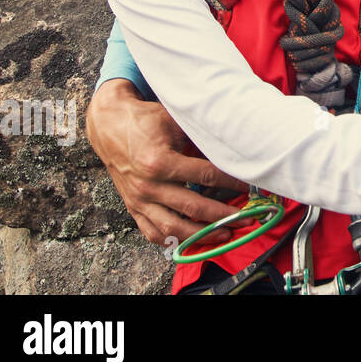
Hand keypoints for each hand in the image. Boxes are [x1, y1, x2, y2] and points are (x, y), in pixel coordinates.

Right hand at [85, 79, 248, 249]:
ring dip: (201, 235)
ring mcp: (138, 200)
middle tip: (247, 218)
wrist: (108, 125)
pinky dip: (173, 240)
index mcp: (160, 162)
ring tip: (225, 235)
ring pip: (173, 228)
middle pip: (194, 207)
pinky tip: (192, 241)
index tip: (252, 186)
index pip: (206, 176)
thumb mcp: (174, 120)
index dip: (232, 182)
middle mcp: (148, 186)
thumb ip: (200, 136)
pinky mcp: (132, 208)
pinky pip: (152, 233)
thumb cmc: (145, 120)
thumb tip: (233, 146)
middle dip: (224, 216)